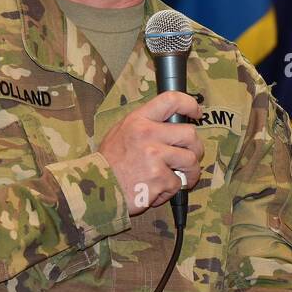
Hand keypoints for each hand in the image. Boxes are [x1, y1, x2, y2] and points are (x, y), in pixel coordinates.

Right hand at [98, 91, 202, 216]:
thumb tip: (171, 122)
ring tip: (183, 178)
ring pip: (190, 160)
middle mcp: (148, 135)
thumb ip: (145, 124)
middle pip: (190, 134)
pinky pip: (177, 184)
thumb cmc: (108, 162)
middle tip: (191, 156)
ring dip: (191, 172)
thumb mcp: (120, 131)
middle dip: (196, 148)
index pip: (170, 100)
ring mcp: (154, 157)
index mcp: (139, 120)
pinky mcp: (159, 179)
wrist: (96, 188)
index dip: (189, 104)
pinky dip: (171, 190)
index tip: (196, 113)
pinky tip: (158, 190)